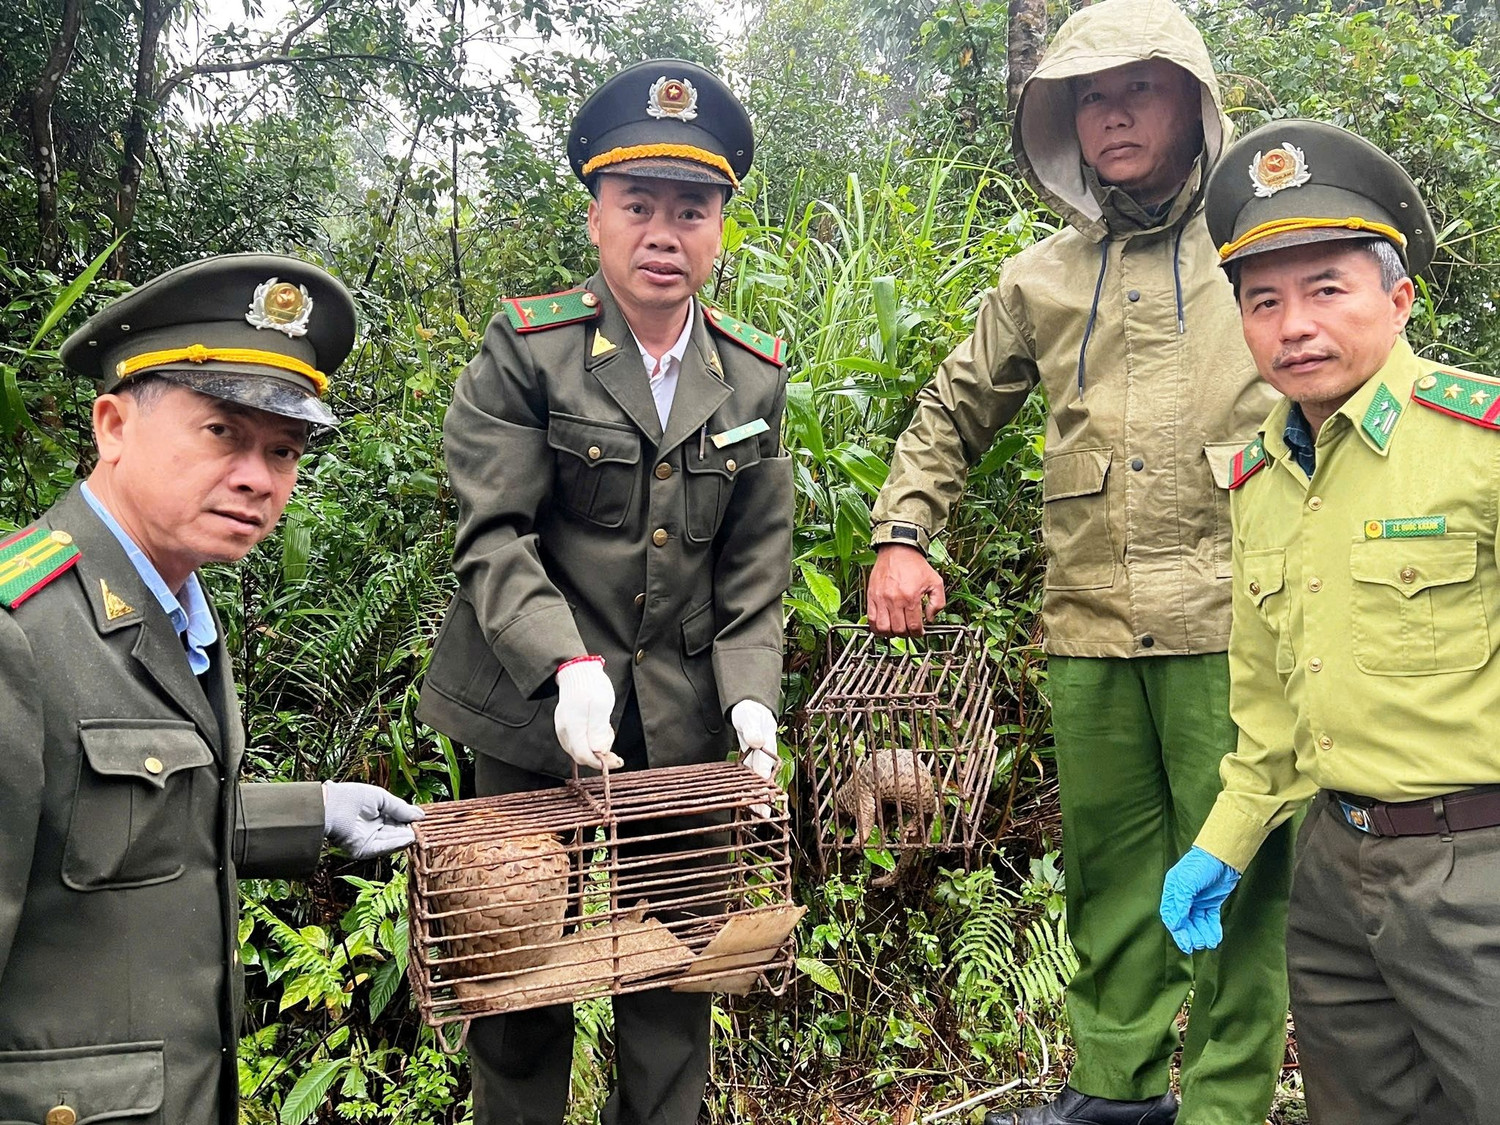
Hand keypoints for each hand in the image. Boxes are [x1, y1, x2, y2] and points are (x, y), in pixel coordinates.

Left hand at [322, 781, 424, 858]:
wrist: (330, 807)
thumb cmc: (352, 797)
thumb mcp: (382, 798)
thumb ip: (401, 808)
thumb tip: (420, 815)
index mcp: (376, 812)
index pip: (398, 818)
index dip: (411, 818)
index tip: (424, 819)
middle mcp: (373, 826)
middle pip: (397, 830)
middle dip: (411, 829)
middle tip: (425, 828)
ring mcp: (368, 839)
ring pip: (392, 840)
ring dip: (406, 837)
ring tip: (419, 833)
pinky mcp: (363, 850)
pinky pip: (383, 848)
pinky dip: (396, 844)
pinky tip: (408, 838)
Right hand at [554, 657, 623, 770]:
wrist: (579, 671)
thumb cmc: (591, 685)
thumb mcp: (601, 704)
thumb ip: (599, 729)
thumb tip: (599, 751)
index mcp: (572, 725)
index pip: (583, 755)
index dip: (600, 762)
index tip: (616, 761)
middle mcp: (564, 730)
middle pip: (582, 755)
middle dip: (600, 754)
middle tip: (612, 738)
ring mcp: (563, 729)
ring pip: (581, 750)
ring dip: (597, 746)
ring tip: (606, 728)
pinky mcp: (566, 727)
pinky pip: (579, 742)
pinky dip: (591, 739)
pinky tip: (598, 727)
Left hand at [731, 699, 778, 817]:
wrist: (751, 708)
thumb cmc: (752, 712)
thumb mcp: (750, 716)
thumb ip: (752, 728)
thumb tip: (757, 742)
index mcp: (768, 747)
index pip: (764, 770)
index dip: (764, 786)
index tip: (764, 799)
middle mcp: (765, 756)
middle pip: (763, 781)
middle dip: (763, 799)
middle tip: (760, 818)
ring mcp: (758, 760)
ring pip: (757, 783)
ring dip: (757, 798)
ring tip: (756, 817)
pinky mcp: (751, 762)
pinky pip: (750, 779)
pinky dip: (749, 790)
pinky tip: (747, 801)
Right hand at [867, 544, 945, 636]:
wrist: (898, 549)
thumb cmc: (915, 564)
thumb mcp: (936, 582)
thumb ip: (938, 602)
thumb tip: (931, 618)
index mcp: (911, 597)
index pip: (914, 627)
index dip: (918, 633)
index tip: (919, 631)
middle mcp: (895, 600)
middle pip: (899, 630)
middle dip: (906, 634)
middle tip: (909, 629)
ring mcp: (881, 599)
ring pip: (883, 628)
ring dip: (891, 633)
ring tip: (896, 629)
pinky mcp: (871, 596)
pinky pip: (871, 620)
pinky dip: (876, 628)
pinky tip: (883, 626)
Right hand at [1160, 846, 1241, 953]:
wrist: (1223, 857)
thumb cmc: (1201, 864)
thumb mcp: (1187, 881)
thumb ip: (1180, 902)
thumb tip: (1176, 923)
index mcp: (1173, 890)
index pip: (1170, 914)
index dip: (1176, 928)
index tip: (1184, 940)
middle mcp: (1184, 897)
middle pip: (1184, 921)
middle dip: (1189, 934)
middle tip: (1195, 945)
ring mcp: (1197, 900)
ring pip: (1197, 922)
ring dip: (1201, 933)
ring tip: (1208, 943)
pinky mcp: (1211, 902)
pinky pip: (1209, 918)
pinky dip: (1211, 928)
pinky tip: (1215, 937)